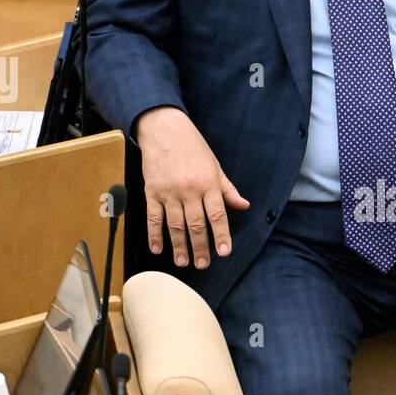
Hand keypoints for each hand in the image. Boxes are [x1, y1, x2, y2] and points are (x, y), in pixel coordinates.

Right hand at [136, 107, 248, 268]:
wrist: (164, 130)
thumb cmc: (193, 147)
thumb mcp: (215, 166)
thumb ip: (228, 190)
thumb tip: (244, 206)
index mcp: (208, 184)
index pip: (217, 215)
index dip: (221, 235)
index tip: (224, 252)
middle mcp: (189, 190)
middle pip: (196, 225)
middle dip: (200, 247)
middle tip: (203, 264)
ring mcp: (169, 192)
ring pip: (175, 225)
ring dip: (179, 246)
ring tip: (183, 262)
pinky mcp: (152, 192)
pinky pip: (153, 217)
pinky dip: (155, 235)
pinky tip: (158, 249)